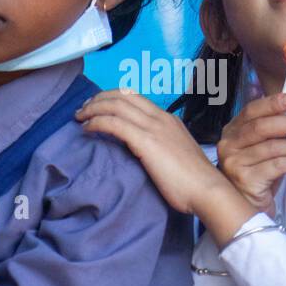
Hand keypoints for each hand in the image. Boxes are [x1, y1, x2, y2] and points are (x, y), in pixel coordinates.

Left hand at [75, 90, 255, 245]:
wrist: (207, 190)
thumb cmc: (193, 181)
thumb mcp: (176, 154)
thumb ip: (161, 146)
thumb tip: (144, 149)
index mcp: (168, 119)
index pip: (135, 97)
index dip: (112, 98)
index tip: (97, 107)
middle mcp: (160, 117)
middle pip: (122, 95)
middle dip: (98, 99)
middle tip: (82, 111)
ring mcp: (153, 127)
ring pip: (115, 105)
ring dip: (93, 109)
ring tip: (79, 118)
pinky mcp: (145, 141)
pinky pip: (114, 123)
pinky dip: (97, 122)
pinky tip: (87, 129)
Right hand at [216, 93, 285, 215]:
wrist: (247, 209)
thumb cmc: (257, 176)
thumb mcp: (262, 150)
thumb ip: (272, 133)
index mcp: (231, 132)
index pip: (251, 111)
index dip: (271, 103)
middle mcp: (228, 146)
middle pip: (261, 127)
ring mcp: (234, 163)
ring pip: (272, 147)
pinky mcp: (246, 180)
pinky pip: (277, 166)